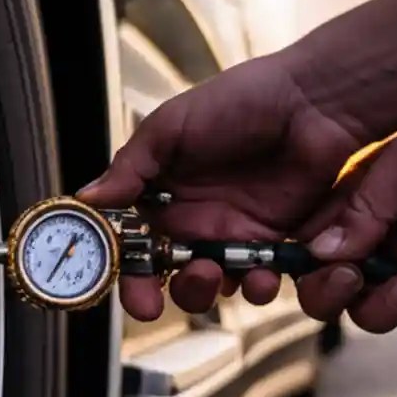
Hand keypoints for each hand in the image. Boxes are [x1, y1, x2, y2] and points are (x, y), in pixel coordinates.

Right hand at [77, 54, 366, 319]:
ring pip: (219, 286)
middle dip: (180, 291)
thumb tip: (87, 199)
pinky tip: (263, 271)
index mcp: (162, 195)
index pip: (136, 247)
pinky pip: (262, 278)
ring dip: (216, 291)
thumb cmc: (239, 101)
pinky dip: (259, 285)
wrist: (309, 100)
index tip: (139, 297)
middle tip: (194, 277)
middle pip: (175, 277)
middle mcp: (196, 220)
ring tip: (224, 272)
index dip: (132, 277)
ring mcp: (237, 234)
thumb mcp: (172, 126)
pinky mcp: (277, 241)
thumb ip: (131, 166)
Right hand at [294, 98, 396, 340]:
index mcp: (359, 192)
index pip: (308, 236)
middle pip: (326, 281)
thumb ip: (369, 200)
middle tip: (354, 281)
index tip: (311, 267)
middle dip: (330, 292)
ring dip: (378, 310)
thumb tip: (319, 251)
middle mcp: (381, 230)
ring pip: (368, 308)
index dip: (299, 259)